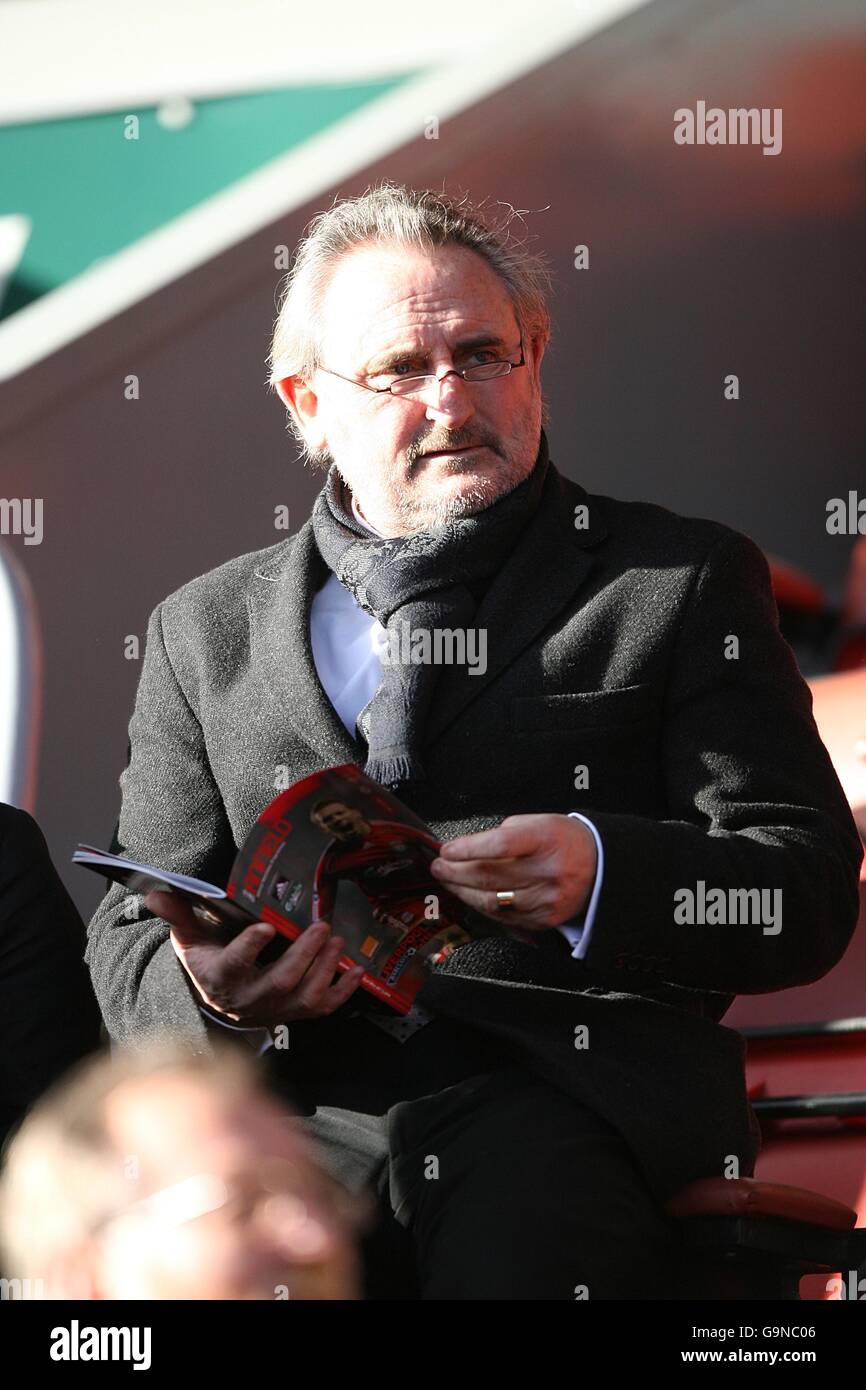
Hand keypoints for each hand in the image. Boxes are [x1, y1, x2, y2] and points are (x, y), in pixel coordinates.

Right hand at [143, 891, 365, 1028]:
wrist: (220, 1002)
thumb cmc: (208, 962)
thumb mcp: (190, 939)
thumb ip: (179, 915)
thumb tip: (155, 893)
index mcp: (222, 978)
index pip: (234, 965)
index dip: (250, 947)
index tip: (265, 927)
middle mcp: (251, 999)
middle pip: (280, 982)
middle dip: (303, 955)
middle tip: (321, 927)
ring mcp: (276, 1009)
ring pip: (305, 996)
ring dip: (325, 969)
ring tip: (337, 940)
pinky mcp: (296, 1013)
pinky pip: (323, 1008)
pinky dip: (343, 991)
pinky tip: (356, 970)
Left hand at [428, 813, 596, 931]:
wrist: (600, 865)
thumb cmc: (562, 840)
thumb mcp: (536, 823)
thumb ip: (501, 835)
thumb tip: (463, 849)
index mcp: (546, 840)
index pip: (500, 845)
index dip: (468, 848)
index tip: (446, 850)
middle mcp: (549, 872)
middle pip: (491, 876)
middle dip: (456, 872)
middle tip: (438, 867)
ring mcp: (548, 899)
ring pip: (494, 901)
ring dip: (464, 892)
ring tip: (449, 882)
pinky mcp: (545, 919)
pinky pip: (505, 917)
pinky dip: (483, 907)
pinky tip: (471, 897)